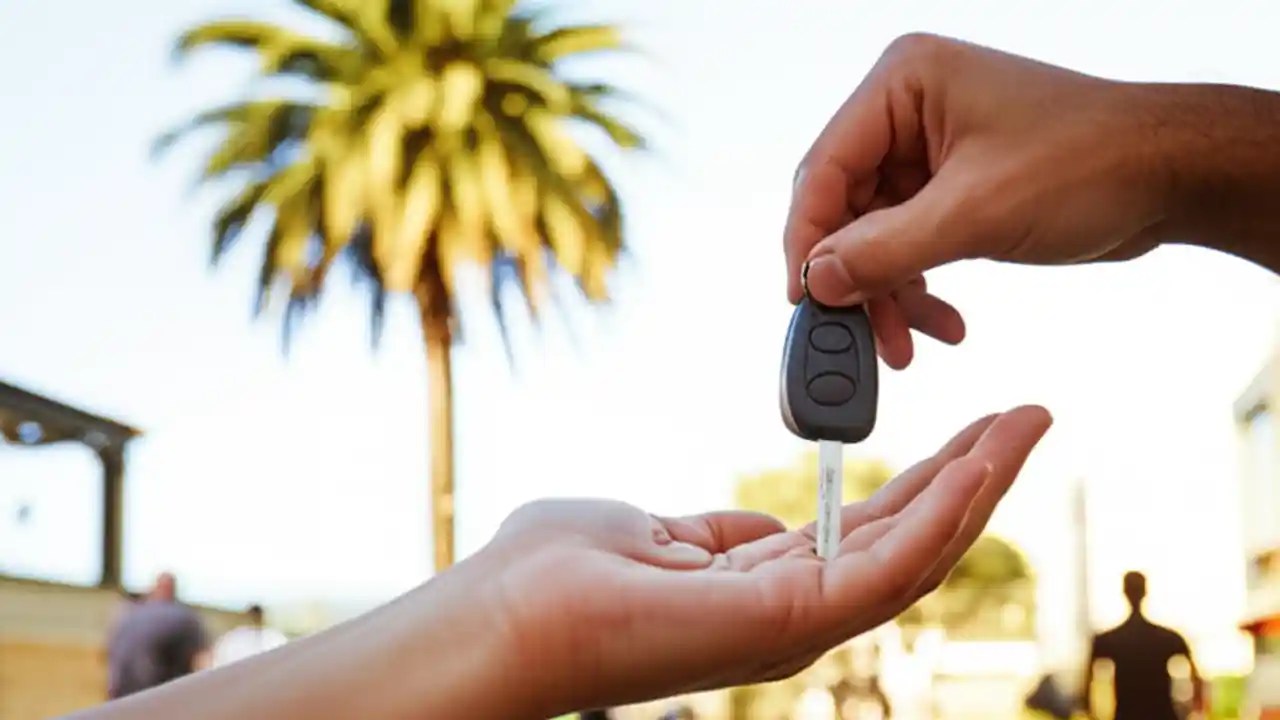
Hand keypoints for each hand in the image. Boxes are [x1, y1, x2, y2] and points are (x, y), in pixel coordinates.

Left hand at [475, 405, 1051, 715]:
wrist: (506, 613)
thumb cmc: (559, 573)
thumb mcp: (657, 532)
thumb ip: (714, 533)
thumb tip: (751, 526)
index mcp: (763, 589)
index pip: (869, 532)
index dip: (927, 481)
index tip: (971, 428)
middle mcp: (793, 614)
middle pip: (909, 541)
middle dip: (973, 477)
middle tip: (1030, 416)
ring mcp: (795, 625)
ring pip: (917, 553)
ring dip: (979, 487)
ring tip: (1027, 425)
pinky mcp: (789, 622)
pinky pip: (889, 565)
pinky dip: (943, 513)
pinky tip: (980, 466)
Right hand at [783, 33, 1279, 368]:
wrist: (1172, 176)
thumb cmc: (1089, 164)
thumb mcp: (975, 213)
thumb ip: (885, 250)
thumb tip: (816, 282)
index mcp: (904, 84)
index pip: (825, 168)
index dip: (808, 240)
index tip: (804, 300)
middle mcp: (907, 109)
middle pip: (845, 207)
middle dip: (857, 278)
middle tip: (862, 339)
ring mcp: (928, 147)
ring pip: (875, 234)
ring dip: (890, 292)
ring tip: (908, 345)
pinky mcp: (951, 184)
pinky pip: (909, 241)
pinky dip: (919, 285)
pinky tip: (943, 324)